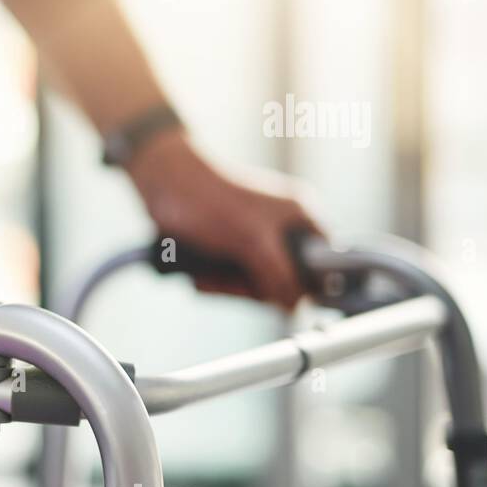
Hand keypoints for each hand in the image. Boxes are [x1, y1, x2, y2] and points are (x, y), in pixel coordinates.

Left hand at [127, 130, 323, 307]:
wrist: (162, 180)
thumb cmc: (210, 199)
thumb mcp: (252, 241)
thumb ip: (279, 274)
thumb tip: (295, 306)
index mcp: (300, 217)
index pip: (324, 263)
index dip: (305, 285)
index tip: (281, 295)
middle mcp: (281, 230)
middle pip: (285, 282)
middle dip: (253, 288)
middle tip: (232, 283)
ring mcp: (253, 240)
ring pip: (253, 284)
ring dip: (228, 287)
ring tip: (208, 276)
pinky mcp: (228, 249)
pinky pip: (229, 279)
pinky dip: (214, 281)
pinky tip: (199, 275)